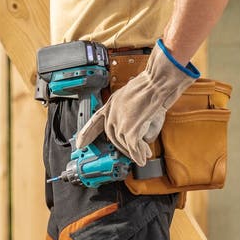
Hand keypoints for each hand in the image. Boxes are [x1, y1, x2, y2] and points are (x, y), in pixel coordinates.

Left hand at [76, 42, 197, 165]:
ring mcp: (120, 121)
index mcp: (112, 102)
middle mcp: (112, 112)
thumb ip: (135, 118)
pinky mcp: (130, 129)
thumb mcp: (137, 100)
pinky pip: (133, 147)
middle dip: (122, 147)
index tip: (80, 143)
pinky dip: (139, 154)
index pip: (95, 120)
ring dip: (134, 151)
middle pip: (112, 136)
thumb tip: (142, 136)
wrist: (159, 81)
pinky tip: (143, 158)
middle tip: (130, 154)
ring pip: (123, 143)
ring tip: (144, 154)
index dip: (87, 133)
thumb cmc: (153, 86)